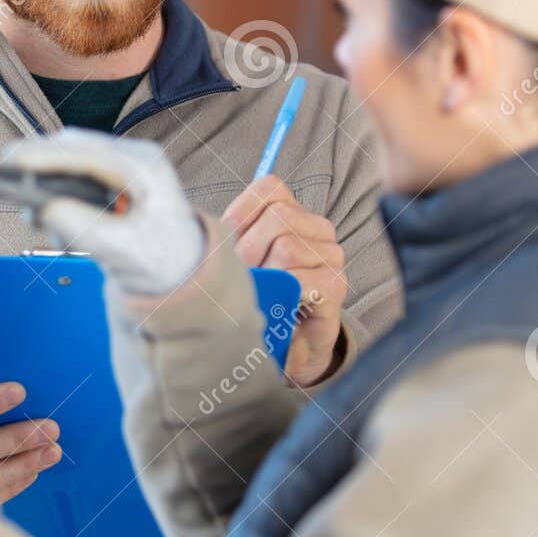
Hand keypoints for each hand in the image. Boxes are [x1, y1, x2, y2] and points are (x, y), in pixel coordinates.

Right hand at [2, 129, 203, 295]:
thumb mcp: (126, 253)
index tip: (9, 160)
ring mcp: (121, 165)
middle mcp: (134, 157)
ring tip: (50, 228)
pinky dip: (59, 202)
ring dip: (49, 192)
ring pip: (68, 161)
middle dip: (38, 168)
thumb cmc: (163, 262)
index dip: (46, 154)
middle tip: (3, 185)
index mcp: (146, 168)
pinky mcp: (108, 177)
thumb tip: (43, 211)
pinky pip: (72, 177)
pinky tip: (67, 231)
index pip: (88, 152)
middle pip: (73, 147)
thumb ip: (87, 231)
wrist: (182, 270)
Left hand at [222, 176, 347, 385]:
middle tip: (245, 279)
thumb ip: (227, 236)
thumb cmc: (258, 298)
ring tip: (263, 293)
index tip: (230, 243)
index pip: (270, 188)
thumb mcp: (237, 261)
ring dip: (264, 276)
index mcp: (293, 213)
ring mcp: (331, 256)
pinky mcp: (335, 285)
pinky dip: (281, 293)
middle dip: (249, 250)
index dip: (242, 212)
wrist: (284, 348)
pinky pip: (300, 278)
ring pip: (287, 247)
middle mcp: (318, 229)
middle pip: (277, 217)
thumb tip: (202, 225)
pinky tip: (279, 305)